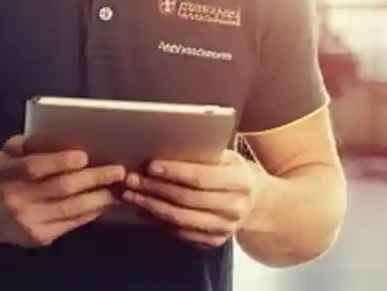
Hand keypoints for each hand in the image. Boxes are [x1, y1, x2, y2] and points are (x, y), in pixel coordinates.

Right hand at [0, 135, 125, 247]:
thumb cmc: (0, 179)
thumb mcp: (3, 157)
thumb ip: (24, 145)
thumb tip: (56, 138)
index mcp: (4, 174)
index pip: (34, 167)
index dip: (60, 161)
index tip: (84, 156)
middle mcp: (15, 200)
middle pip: (60, 188)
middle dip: (92, 179)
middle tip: (116, 171)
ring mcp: (28, 222)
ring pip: (71, 208)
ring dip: (98, 198)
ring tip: (116, 188)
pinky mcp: (39, 237)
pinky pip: (71, 224)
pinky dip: (90, 213)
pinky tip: (102, 204)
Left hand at [121, 150, 263, 248]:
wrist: (256, 203)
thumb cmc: (232, 171)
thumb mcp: (226, 157)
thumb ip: (202, 154)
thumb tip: (163, 145)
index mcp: (239, 181)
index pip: (201, 178)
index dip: (174, 172)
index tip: (150, 165)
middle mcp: (234, 208)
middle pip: (187, 200)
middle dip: (155, 189)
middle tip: (131, 180)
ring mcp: (224, 228)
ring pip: (181, 220)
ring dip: (151, 207)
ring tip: (130, 195)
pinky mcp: (213, 242)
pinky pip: (181, 234)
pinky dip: (158, 222)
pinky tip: (142, 210)